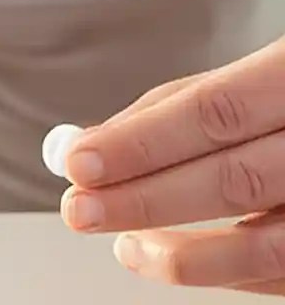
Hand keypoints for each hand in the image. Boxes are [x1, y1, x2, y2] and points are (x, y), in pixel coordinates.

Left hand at [58, 39, 284, 295]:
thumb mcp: (264, 70)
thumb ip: (185, 102)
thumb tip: (98, 140)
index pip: (215, 111)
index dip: (142, 141)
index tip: (78, 161)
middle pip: (235, 180)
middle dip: (145, 200)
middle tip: (80, 209)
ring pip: (268, 246)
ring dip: (182, 254)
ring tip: (123, 244)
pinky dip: (225, 272)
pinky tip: (176, 254)